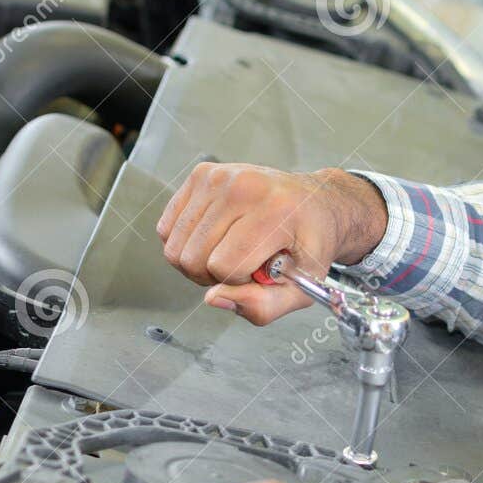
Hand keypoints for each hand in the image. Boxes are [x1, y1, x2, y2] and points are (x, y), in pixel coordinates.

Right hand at [156, 163, 387, 325]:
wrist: (315, 202)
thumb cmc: (310, 244)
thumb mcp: (304, 287)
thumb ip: (263, 306)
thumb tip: (213, 298)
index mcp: (276, 212)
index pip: (225, 265)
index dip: (238, 282)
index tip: (259, 271)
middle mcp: (243, 187)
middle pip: (194, 258)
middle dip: (213, 276)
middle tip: (241, 265)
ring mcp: (218, 177)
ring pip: (175, 246)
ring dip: (197, 262)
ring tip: (228, 252)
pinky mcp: (200, 175)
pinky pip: (166, 228)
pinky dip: (186, 243)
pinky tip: (214, 238)